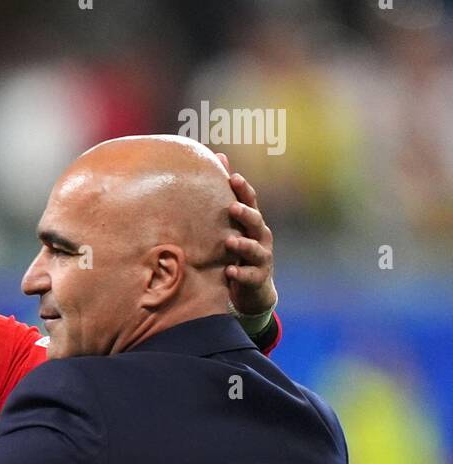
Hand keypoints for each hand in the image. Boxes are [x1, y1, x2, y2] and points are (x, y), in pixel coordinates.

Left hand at [224, 171, 276, 317]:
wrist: (254, 290)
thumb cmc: (238, 252)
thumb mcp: (234, 227)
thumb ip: (227, 197)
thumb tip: (219, 157)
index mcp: (253, 222)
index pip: (250, 201)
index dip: (243, 189)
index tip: (232, 177)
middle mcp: (260, 237)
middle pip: (255, 221)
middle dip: (245, 214)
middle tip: (232, 207)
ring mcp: (261, 258)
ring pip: (254, 249)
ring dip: (243, 245)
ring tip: (230, 242)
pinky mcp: (257, 279)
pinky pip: (249, 276)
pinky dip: (239, 274)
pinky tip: (229, 272)